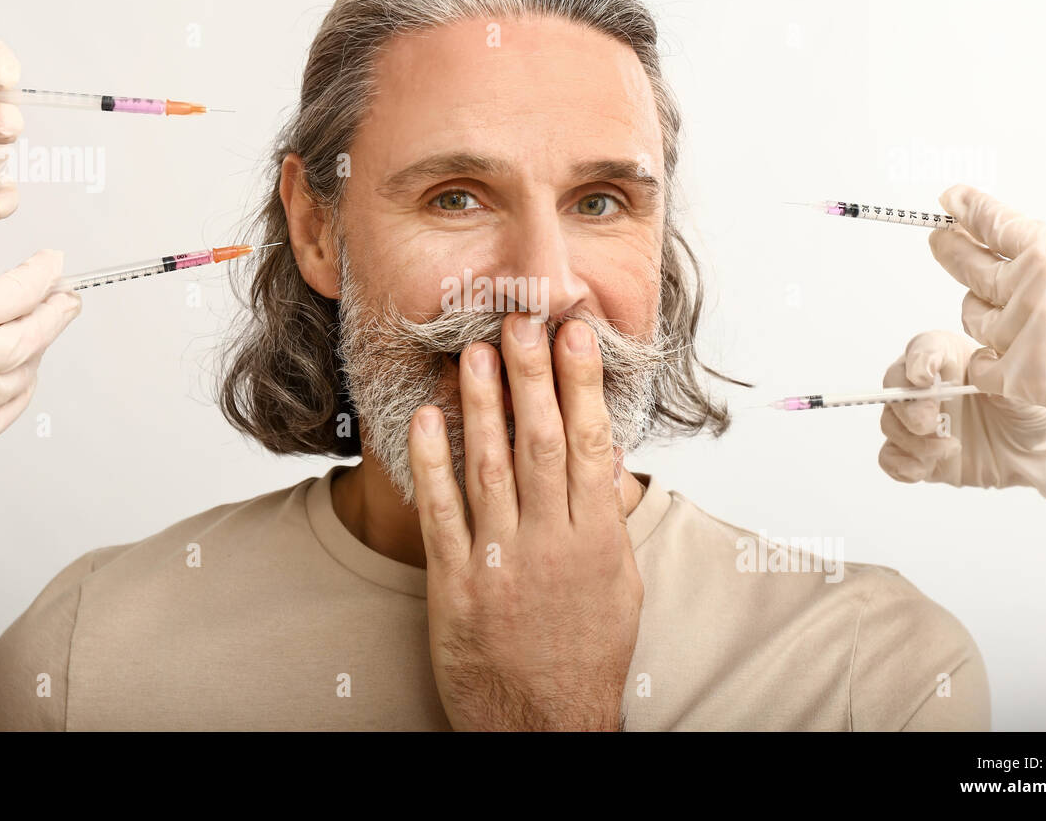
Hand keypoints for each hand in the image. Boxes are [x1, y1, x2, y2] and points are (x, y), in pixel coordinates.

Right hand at [0, 250, 80, 469]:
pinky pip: (8, 413)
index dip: (41, 273)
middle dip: (57, 310)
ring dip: (39, 349)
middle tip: (68, 297)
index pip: (18, 290)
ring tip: (42, 334)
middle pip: (36, 331)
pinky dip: (21, 391)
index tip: (52, 264)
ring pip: (27, 372)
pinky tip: (25, 380)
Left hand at [408, 313, 642, 730]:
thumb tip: (601, 457)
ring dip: (482, 406)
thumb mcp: (617, 584)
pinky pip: (442, 515)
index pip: (588, 445)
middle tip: (519, 322)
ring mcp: (501, 564)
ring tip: (473, 353)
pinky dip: (434, 465)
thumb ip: (605, 519)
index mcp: (595, 540)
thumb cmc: (584, 651)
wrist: (544, 724)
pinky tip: (427, 420)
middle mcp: (551, 545)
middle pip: (540, 444)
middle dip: (530, 378)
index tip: (573, 336)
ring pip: (490, 469)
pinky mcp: (457, 585)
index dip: (579, 386)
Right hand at [878, 330, 1045, 518]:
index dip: (918, 361)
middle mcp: (928, 387)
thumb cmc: (1033, 414)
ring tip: (951, 449)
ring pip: (891, 423)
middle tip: (928, 423)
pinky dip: (901, 465)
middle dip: (907, 406)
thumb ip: (1004, 381)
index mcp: (952, 358)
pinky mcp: (916, 451)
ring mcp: (918, 420)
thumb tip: (982, 370)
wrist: (1039, 455)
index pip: (923, 348)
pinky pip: (890, 457)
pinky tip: (926, 468)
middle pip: (894, 386)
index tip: (924, 378)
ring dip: (912, 440)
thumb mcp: (1028, 395)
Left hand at [931, 184, 1045, 418]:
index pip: (995, 225)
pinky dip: (986, 361)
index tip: (951, 200)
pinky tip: (996, 356)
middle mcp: (1026, 292)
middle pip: (968, 266)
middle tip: (941, 239)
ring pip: (973, 314)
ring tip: (1000, 310)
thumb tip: (1027, 247)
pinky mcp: (1020, 376)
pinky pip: (980, 365)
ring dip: (982, 309)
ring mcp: (1019, 335)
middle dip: (951, 249)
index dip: (969, 210)